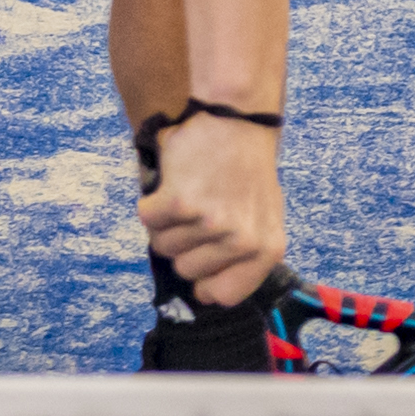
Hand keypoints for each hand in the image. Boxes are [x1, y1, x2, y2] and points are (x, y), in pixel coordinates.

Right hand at [138, 107, 286, 309]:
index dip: (205, 281)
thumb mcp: (262, 217)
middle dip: (185, 243)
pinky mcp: (180, 203)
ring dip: (168, 222)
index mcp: (266, 250)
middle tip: (202, 208)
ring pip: (163, 247)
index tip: (203, 257)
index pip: (224, 296)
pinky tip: (174, 182)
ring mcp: (211, 224)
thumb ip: (243, 257)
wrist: (236, 119)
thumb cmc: (247, 169)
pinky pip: (147, 221)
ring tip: (192, 191)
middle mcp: (241, 242)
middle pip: (185, 271)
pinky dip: (152, 202)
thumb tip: (208, 294)